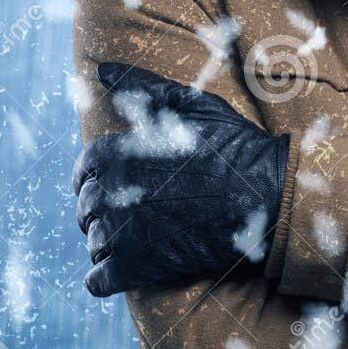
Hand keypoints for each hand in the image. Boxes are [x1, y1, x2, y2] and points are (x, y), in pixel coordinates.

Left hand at [73, 61, 289, 297]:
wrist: (264, 197)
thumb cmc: (230, 148)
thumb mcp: (189, 106)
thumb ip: (141, 88)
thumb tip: (102, 68)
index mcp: (113, 154)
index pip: (83, 169)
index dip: (100, 176)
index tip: (120, 183)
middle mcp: (107, 192)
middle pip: (86, 207)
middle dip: (106, 210)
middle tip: (138, 213)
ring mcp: (119, 233)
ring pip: (93, 242)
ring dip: (109, 242)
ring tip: (140, 239)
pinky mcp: (134, 269)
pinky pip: (99, 280)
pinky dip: (106, 277)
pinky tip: (126, 270)